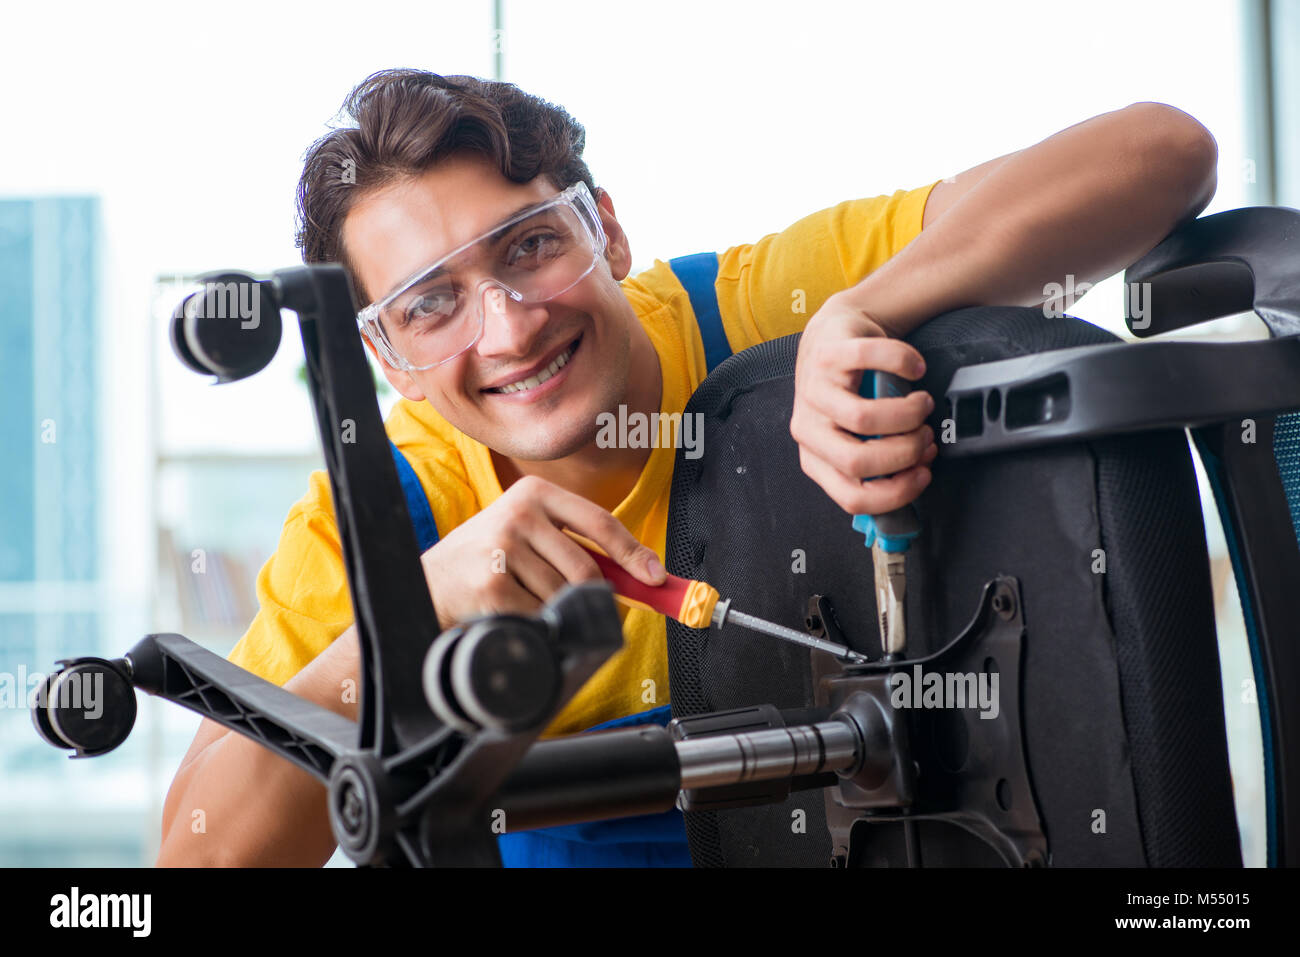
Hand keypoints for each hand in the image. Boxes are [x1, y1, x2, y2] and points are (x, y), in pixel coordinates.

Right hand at [419, 474, 665, 628]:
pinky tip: (513, 611)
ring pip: (563, 596)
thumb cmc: (489, 558)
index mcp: (534, 492)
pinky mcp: (491, 585)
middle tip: (576, 603)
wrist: (430, 582)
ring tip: (525, 599)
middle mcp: (517, 513)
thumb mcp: (529, 533)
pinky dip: (536, 623)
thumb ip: (576, 544)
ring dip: (556, 610)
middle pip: (585, 568)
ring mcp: (502, 548)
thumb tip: (643, 574)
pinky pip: (540, 615)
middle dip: (590, 594)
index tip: (656, 577)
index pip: (599, 522)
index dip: (633, 552)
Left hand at [790, 293, 937, 514]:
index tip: (923, 474)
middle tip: (925, 436)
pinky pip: (871, 361)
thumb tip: (915, 480)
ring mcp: (813, 391)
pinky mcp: (827, 354)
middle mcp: (807, 429)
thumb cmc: (851, 393)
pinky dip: (904, 364)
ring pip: (864, 419)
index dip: (897, 491)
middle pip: (859, 462)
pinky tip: (915, 368)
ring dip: (909, 415)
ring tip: (923, 405)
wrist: (833, 338)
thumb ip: (876, 462)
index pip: (852, 497)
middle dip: (906, 453)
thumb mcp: (854, 437)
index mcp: (815, 458)